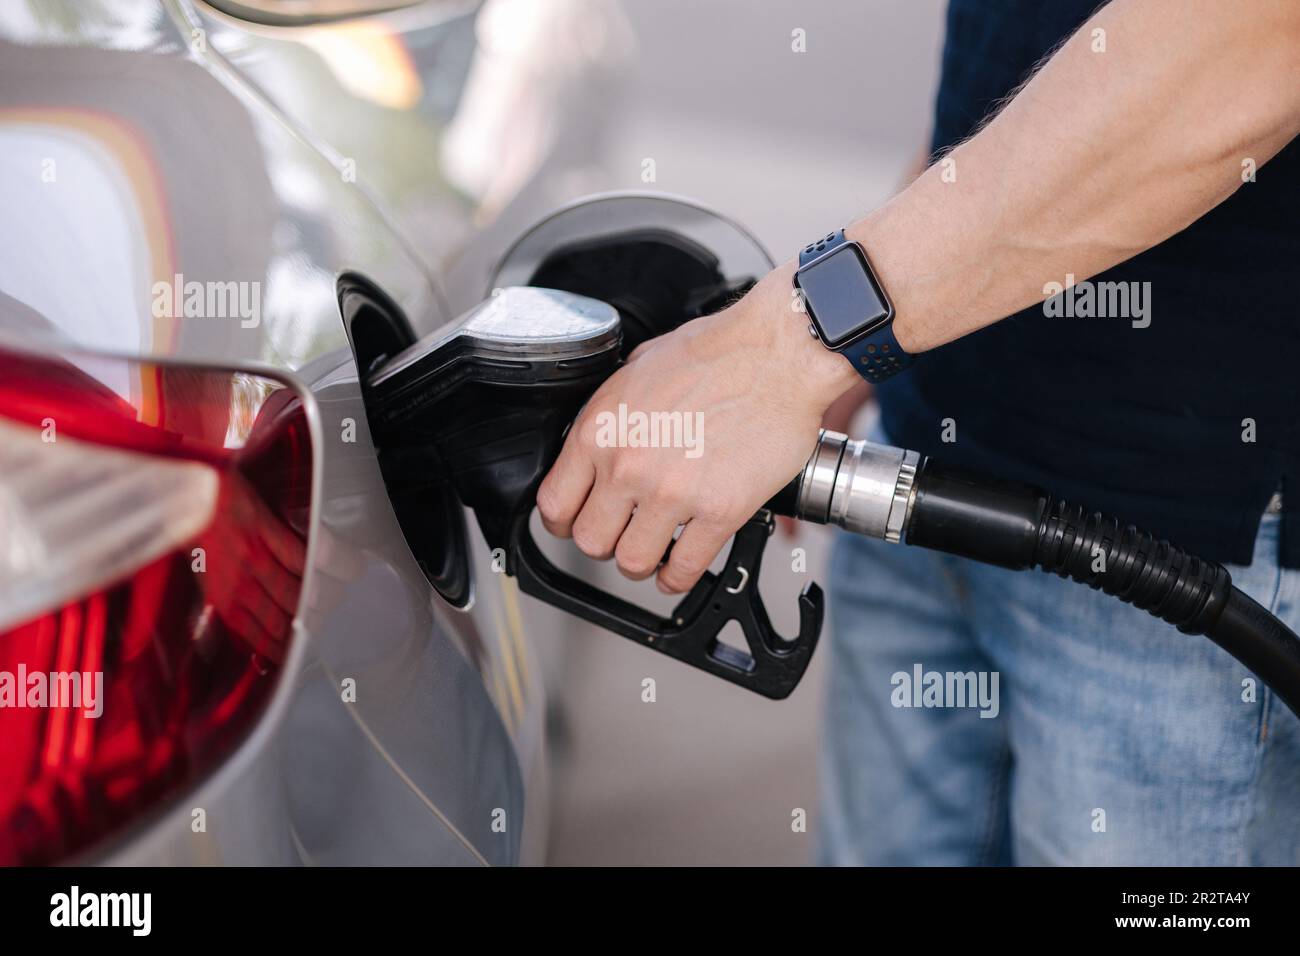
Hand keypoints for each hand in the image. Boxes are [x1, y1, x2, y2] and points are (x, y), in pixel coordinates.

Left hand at [537, 261, 858, 593]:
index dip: (563, 521)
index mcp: (602, 429)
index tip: (575, 522)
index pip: (554, 503)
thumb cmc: (718, 352)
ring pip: (632, 562)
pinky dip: (676, 578)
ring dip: (639, 564)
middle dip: (603, 543)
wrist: (778, 354)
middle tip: (619, 535)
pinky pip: (684, 568)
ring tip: (650, 554)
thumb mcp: (638, 367)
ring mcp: (673, 492)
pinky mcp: (719, 510)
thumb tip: (600, 437)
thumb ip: (611, 411)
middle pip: (589, 540)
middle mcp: (629, 465)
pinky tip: (677, 571)